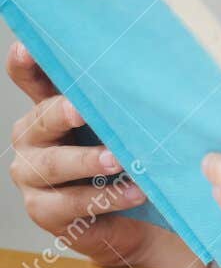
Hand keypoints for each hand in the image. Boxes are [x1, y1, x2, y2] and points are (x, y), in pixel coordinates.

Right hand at [6, 40, 204, 267]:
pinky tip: (135, 193)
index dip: (25, 64)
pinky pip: (74, 202)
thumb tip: (147, 72)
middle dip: (62, 114)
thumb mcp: (119, 127)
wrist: (130, 218)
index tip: (28, 49)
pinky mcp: (43, 210)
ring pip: (55, 164)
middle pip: (40, 121)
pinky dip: (107, 198)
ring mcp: (32, 175)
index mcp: (47, 110)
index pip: (28, 79)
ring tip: (117, 160)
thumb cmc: (123, 161)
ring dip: (87, 161)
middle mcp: (31, 138)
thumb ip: (118, 103)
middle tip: (81, 109)